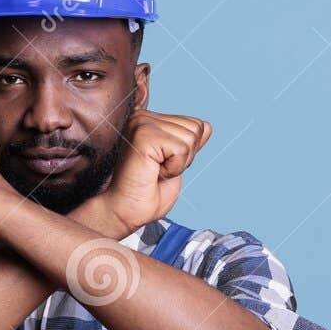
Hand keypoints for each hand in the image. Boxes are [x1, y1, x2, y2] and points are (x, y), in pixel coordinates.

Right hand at [98, 110, 212, 231]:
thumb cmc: (145, 194)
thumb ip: (188, 143)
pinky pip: (181, 149)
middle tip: (157, 170)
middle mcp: (144, 117)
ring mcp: (142, 123)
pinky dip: (173, 168)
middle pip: (196, 128)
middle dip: (184, 157)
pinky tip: (152, 172)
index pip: (196, 124)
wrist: (124, 212)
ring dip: (177, 164)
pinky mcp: (144, 135)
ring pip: (190, 138)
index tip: (161, 166)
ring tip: (154, 171)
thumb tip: (206, 126)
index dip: (187, 153)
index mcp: (150, 120)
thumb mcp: (176, 164)